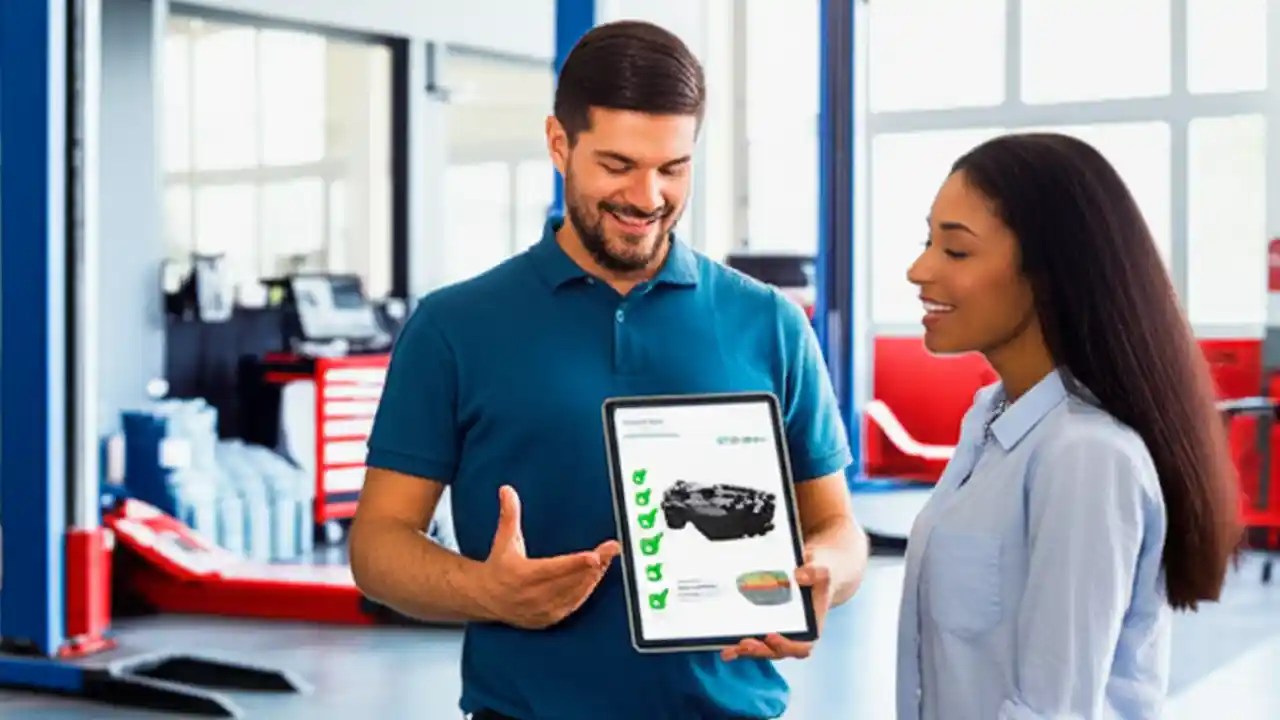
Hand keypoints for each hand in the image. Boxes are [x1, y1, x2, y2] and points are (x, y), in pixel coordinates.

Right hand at [477, 485, 620, 629]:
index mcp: (521, 575)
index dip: (576, 563)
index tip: (594, 556)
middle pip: (570, 580)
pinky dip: (586, 591)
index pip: (554, 569)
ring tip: (607, 559)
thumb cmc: (498, 567)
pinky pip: (573, 605)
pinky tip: (595, 578)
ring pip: (575, 593)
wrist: (486, 598)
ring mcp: (541, 610)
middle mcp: (532, 595)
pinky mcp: (549, 618)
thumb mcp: (503, 540)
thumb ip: (509, 514)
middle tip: (611, 549)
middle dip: (595, 565)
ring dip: (593, 577)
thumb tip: (506, 490)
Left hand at [721, 545, 833, 661]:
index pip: (803, 645)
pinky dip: (739, 643)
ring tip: (729, 650)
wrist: (815, 572)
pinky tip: (725, 645)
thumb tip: (800, 576)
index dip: (787, 645)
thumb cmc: (820, 575)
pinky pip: (753, 638)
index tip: (772, 636)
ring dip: (745, 651)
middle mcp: (795, 634)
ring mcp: (780, 632)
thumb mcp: (823, 569)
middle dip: (760, 649)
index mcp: (812, 626)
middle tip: (744, 643)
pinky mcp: (766, 627)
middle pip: (777, 651)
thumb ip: (816, 572)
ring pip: (762, 648)